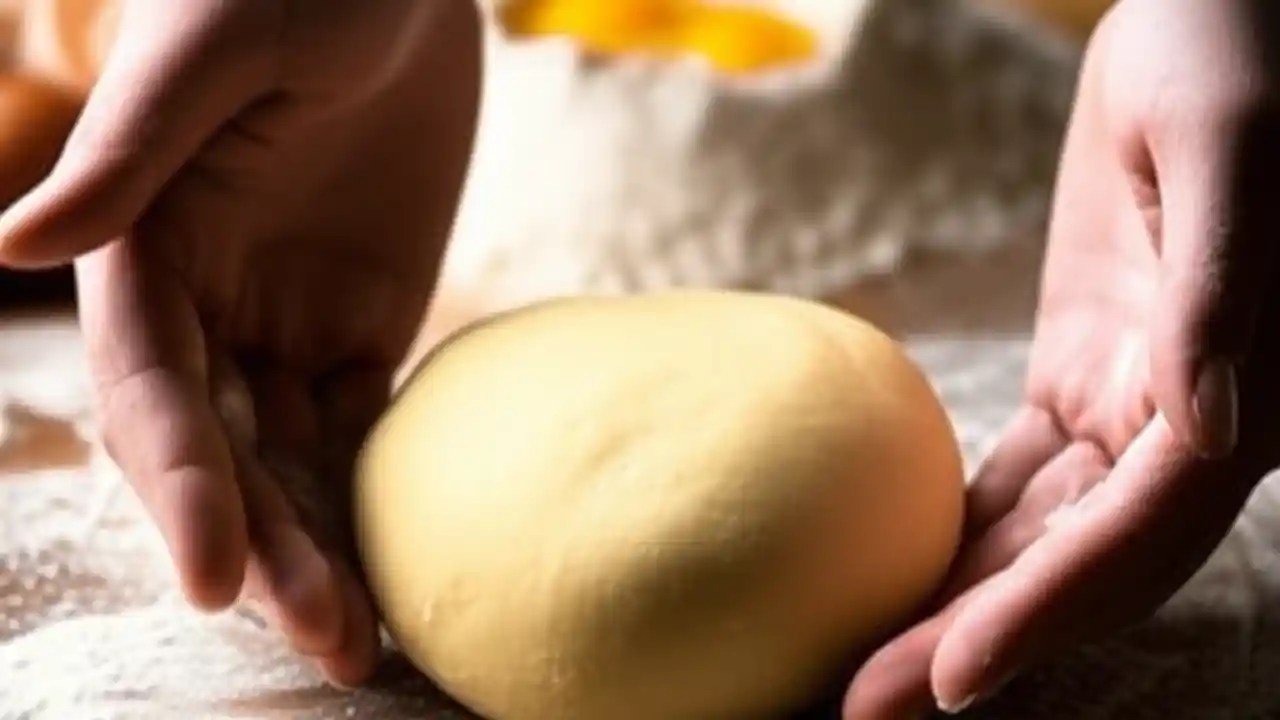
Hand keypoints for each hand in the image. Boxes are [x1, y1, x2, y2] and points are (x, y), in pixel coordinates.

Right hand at [0, 0, 480, 685]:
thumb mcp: (213, 51)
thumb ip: (134, 149)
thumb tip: (15, 247)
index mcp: (146, 251)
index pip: (152, 393)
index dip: (180, 485)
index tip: (211, 578)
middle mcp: (207, 304)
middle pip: (224, 452)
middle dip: (267, 550)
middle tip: (331, 643)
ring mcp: (287, 318)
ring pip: (293, 456)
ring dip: (321, 548)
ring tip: (365, 642)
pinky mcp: (365, 318)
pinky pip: (364, 422)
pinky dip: (377, 492)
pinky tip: (407, 561)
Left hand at [845, 1, 1279, 714]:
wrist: (1211, 23)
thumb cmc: (1238, 62)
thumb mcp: (1232, 152)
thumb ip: (1226, 289)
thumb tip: (1204, 427)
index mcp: (1233, 395)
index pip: (1133, 538)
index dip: (1046, 614)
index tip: (949, 680)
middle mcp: (1181, 423)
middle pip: (1070, 565)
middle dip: (972, 640)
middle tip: (859, 707)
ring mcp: (1126, 404)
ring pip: (1036, 536)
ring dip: (953, 604)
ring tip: (858, 665)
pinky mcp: (1081, 371)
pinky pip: (1017, 478)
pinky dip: (961, 534)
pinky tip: (901, 573)